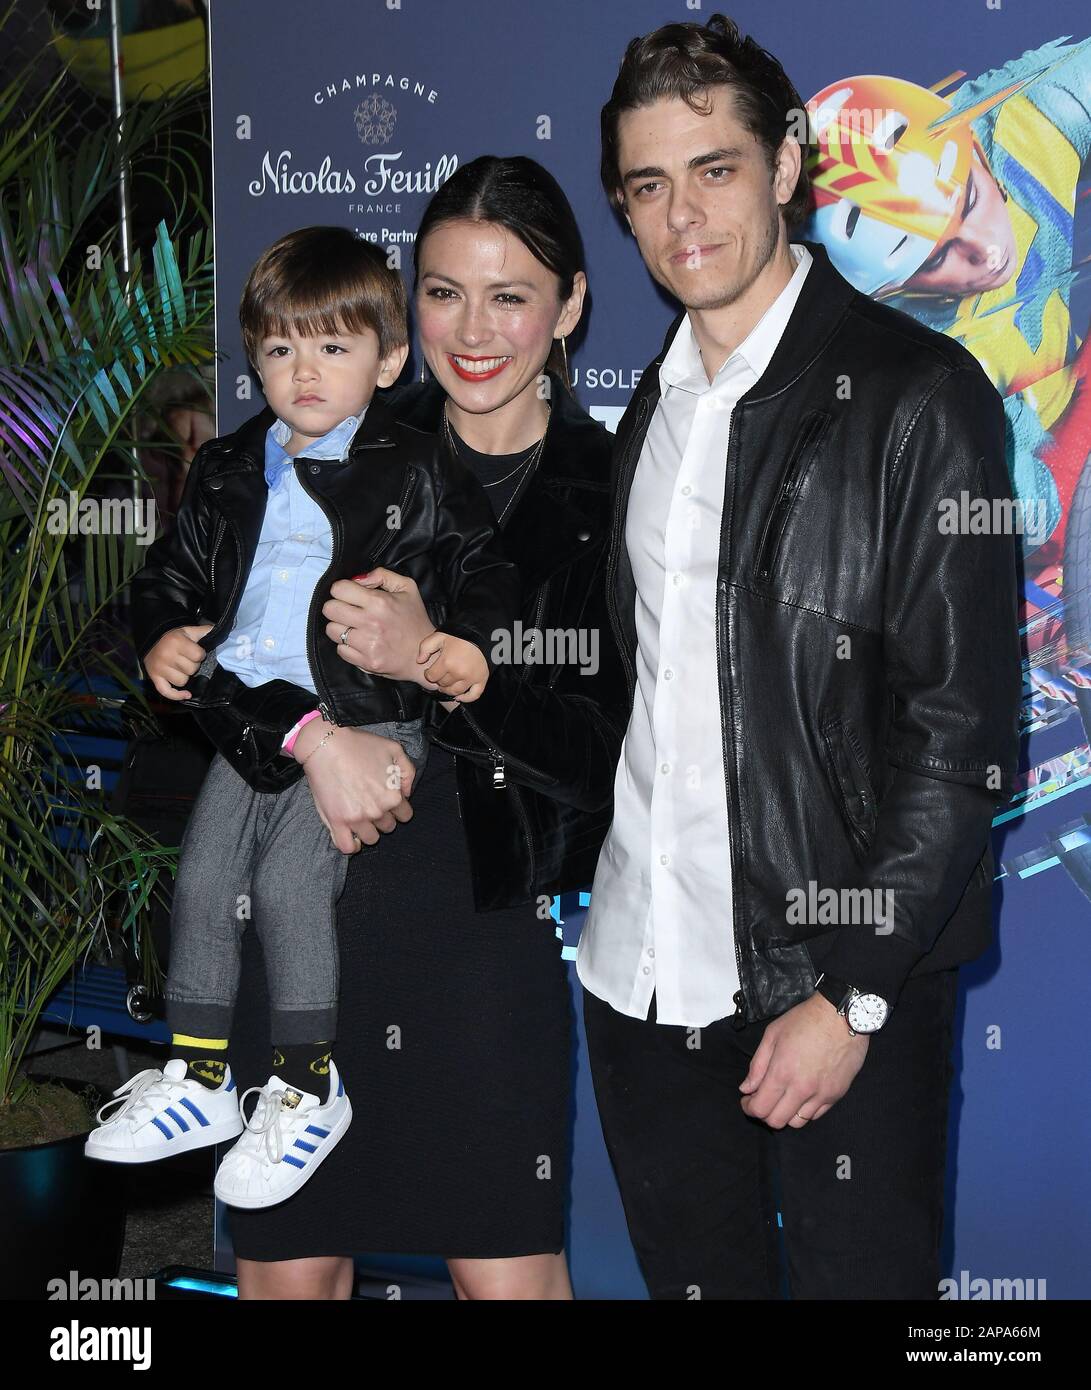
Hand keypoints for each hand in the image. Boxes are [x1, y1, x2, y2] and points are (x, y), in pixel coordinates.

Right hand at [143, 623, 213, 699]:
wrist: (152, 639)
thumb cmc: (175, 636)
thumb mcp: (190, 630)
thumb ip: (206, 630)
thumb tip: (220, 630)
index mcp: (177, 642)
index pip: (198, 656)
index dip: (200, 654)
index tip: (195, 652)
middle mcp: (167, 656)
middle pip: (191, 670)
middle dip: (192, 665)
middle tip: (187, 659)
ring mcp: (160, 668)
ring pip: (182, 681)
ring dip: (184, 676)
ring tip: (180, 668)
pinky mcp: (154, 677)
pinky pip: (166, 692)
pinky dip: (176, 695)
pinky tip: (186, 694)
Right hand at [292, 720, 415, 852]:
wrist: (326, 745)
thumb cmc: (360, 745)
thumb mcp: (394, 749)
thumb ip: (408, 772)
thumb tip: (407, 793)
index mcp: (393, 796)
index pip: (405, 815)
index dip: (397, 808)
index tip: (387, 801)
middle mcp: (377, 811)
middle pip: (388, 827)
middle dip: (383, 817)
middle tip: (371, 804)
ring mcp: (357, 819)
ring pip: (371, 839)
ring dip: (368, 830)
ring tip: (360, 817)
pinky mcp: (337, 822)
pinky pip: (347, 847)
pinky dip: (351, 846)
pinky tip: (352, 836)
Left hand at [322, 568, 440, 688]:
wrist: (425, 655)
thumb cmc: (415, 620)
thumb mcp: (407, 588)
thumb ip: (382, 575)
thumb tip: (358, 579)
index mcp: (379, 602)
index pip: (339, 589)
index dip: (341, 590)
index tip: (348, 595)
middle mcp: (371, 622)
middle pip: (330, 609)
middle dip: (336, 607)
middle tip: (347, 611)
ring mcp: (367, 644)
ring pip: (332, 630)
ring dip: (340, 628)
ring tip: (355, 628)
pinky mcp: (366, 661)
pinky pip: (340, 650)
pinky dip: (347, 646)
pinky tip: (360, 642)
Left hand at [416, 631, 487, 700]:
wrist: (480, 632)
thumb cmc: (458, 634)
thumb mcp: (439, 636)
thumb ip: (425, 647)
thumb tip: (419, 661)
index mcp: (447, 662)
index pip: (431, 677)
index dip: (428, 674)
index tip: (430, 670)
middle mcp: (459, 673)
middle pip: (442, 684)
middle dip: (439, 680)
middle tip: (440, 674)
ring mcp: (471, 678)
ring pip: (455, 691)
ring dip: (448, 689)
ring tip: (446, 683)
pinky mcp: (482, 679)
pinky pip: (473, 695)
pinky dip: (466, 698)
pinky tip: (459, 697)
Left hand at [738, 992, 869, 1128]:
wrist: (843, 1016)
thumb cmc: (806, 1020)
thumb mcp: (773, 1035)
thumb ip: (757, 1065)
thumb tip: (746, 1088)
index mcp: (782, 1072)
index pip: (760, 1108)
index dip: (749, 1108)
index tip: (747, 1100)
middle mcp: (801, 1089)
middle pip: (777, 1121)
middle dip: (764, 1114)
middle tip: (762, 1100)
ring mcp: (821, 1094)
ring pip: (797, 1122)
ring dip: (785, 1114)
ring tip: (783, 1098)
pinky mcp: (836, 1094)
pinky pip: (816, 1115)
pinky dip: (804, 1111)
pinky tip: (800, 1096)